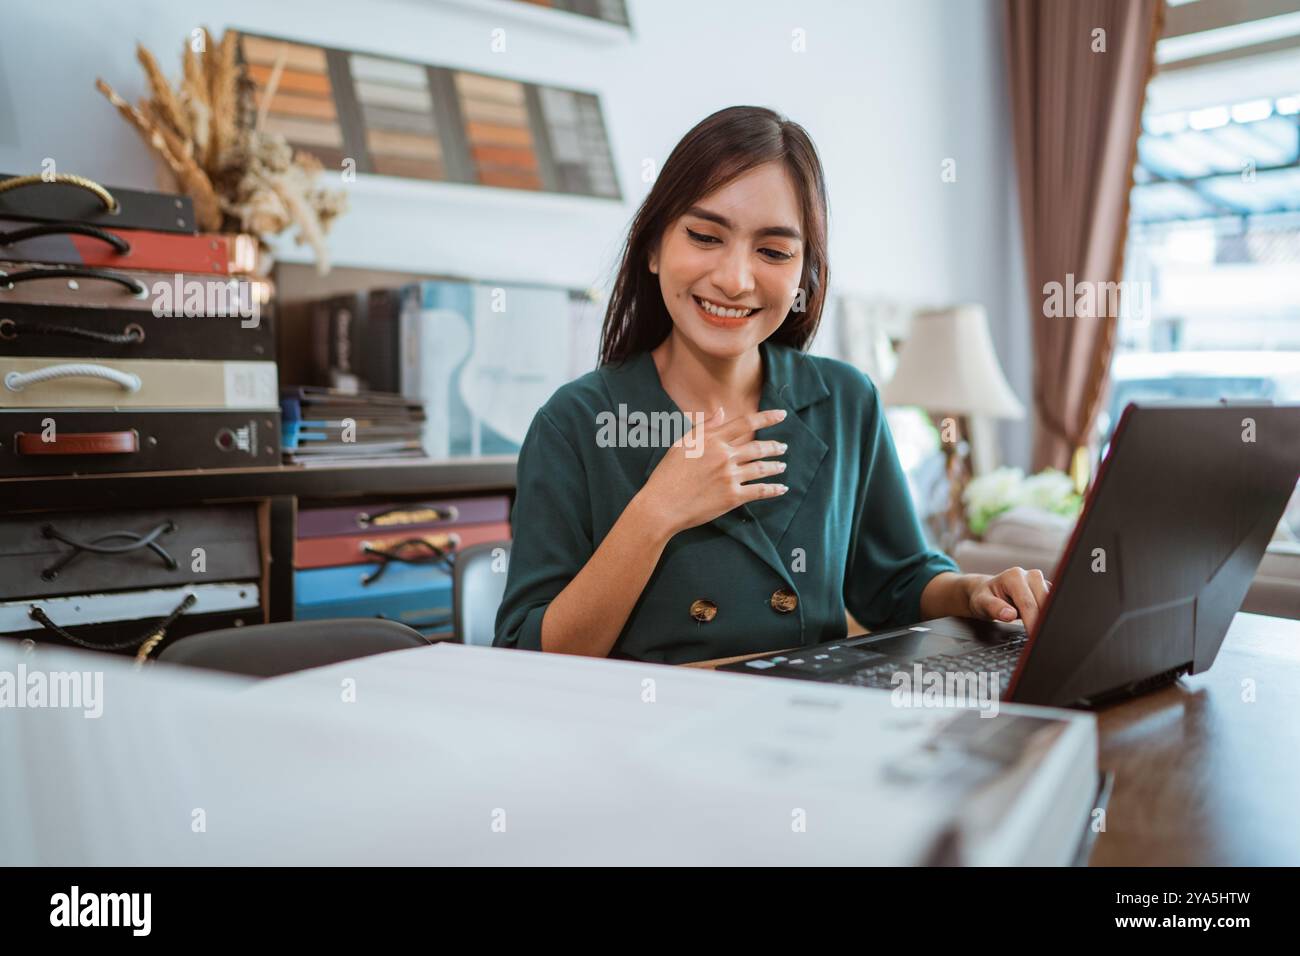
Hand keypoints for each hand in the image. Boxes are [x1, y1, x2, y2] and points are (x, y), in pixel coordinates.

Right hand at [637, 407, 789, 537]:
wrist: (662, 505)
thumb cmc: (668, 474)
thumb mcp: (682, 444)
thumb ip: (704, 426)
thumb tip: (721, 411)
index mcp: (712, 440)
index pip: (746, 424)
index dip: (767, 418)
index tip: (782, 415)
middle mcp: (724, 456)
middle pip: (758, 448)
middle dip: (774, 447)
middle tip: (783, 447)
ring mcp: (730, 477)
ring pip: (761, 468)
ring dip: (775, 466)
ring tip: (782, 466)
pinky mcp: (732, 498)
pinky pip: (759, 491)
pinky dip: (773, 489)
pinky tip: (781, 488)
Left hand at [966, 566, 1051, 633]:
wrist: (987, 591)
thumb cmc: (984, 597)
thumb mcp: (981, 603)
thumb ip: (994, 608)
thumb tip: (1009, 614)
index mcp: (1014, 576)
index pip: (1028, 604)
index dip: (1032, 622)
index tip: (1033, 636)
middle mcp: (1030, 575)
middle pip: (1044, 603)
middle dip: (1042, 622)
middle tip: (1039, 639)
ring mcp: (1040, 581)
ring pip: (1052, 604)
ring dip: (1047, 619)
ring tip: (1040, 633)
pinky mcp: (1046, 589)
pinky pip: (1053, 604)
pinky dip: (1048, 616)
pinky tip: (1043, 625)